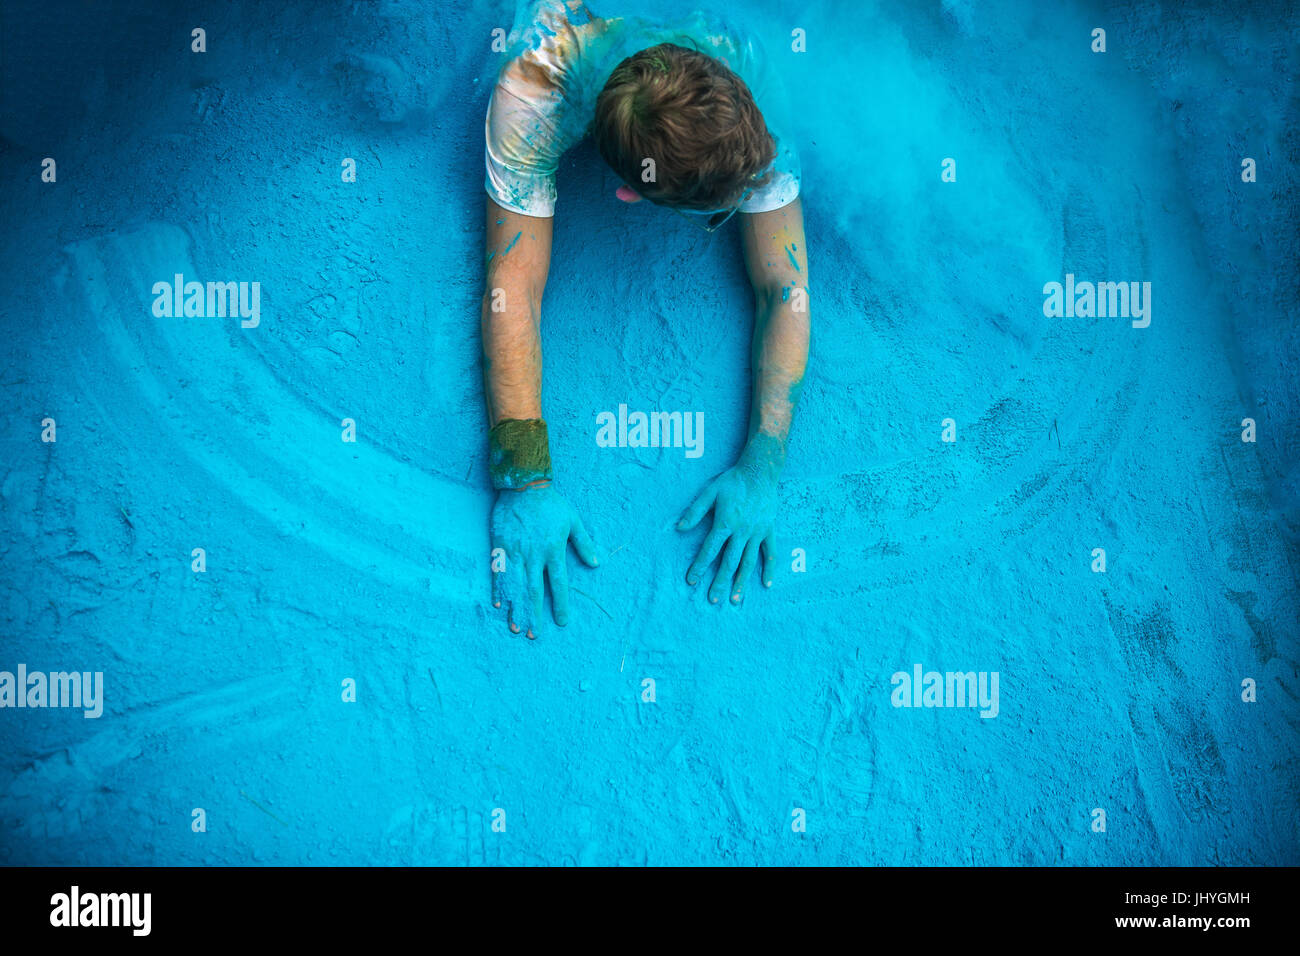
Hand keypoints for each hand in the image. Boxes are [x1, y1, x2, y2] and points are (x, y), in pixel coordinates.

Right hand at [491, 482, 598, 637]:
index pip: (559, 583)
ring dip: (516, 607)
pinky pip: (498, 571)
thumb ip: (585, 543)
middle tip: (533, 635)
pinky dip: (499, 588)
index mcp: (553, 550)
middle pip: (535, 590)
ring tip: (516, 627)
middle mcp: (534, 555)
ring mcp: (515, 551)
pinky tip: (498, 603)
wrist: (523, 485)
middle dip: (535, 614)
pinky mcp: (500, 546)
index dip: (561, 604)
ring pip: (516, 585)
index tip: (562, 622)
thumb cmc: (551, 504)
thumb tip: (597, 563)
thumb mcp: (573, 521)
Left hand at [676, 439, 781, 605]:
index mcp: (726, 522)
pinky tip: (766, 585)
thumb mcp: (710, 491)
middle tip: (713, 600)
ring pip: (749, 562)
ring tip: (735, 599)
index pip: (710, 549)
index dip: (700, 566)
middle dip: (720, 582)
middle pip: (729, 561)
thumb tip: (679, 528)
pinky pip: (771, 553)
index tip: (692, 580)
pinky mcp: (769, 530)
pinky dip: (769, 569)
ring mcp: (758, 532)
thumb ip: (695, 511)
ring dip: (742, 582)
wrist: (760, 471)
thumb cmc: (732, 481)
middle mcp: (742, 531)